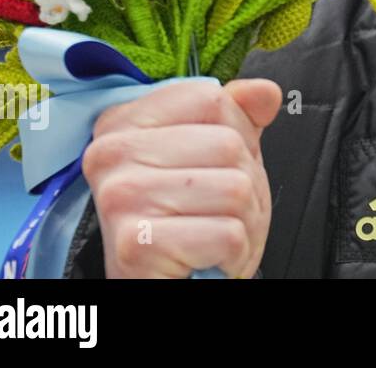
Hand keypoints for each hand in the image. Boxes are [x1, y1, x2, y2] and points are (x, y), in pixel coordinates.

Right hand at [82, 78, 282, 278]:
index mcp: (122, 123)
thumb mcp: (215, 157)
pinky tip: (210, 257)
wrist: (167, 283)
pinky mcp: (136, 244)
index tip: (216, 164)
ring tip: (217, 232)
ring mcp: (120, 198)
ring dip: (245, 219)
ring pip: (235, 188)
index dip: (237, 132)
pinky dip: (235, 252)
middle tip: (221, 210)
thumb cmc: (189, 221)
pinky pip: (228, 233)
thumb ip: (238, 116)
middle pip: (228, 144)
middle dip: (246, 182)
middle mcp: (111, 155)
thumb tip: (264, 92)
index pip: (211, 98)